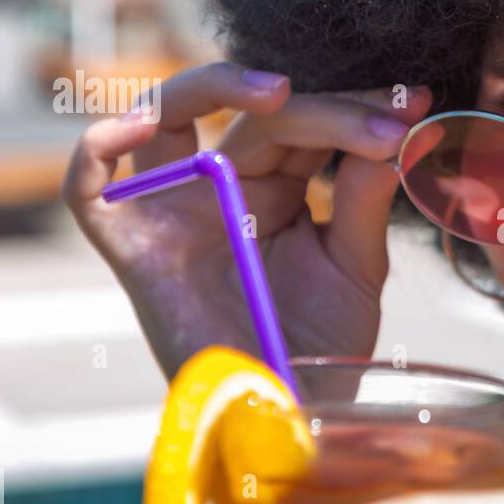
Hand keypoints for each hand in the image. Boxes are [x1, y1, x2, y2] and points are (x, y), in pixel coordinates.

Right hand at [62, 62, 432, 377]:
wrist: (293, 418)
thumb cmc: (321, 349)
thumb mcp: (356, 268)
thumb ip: (363, 200)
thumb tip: (389, 133)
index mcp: (276, 190)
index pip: (306, 124)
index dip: (355, 108)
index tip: (415, 105)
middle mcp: (221, 190)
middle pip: (256, 119)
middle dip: (327, 111)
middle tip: (387, 122)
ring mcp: (174, 212)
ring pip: (165, 113)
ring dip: (214, 85)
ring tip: (281, 93)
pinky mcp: (132, 248)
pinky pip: (88, 187)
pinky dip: (98, 146)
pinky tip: (142, 122)